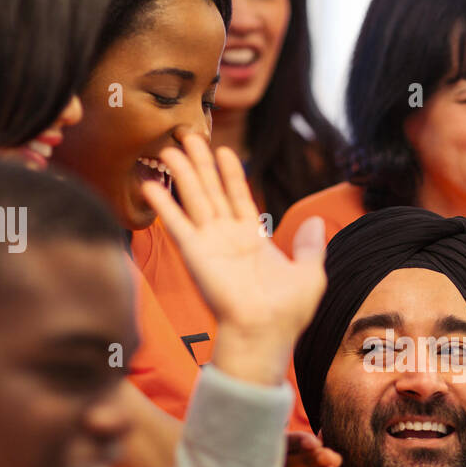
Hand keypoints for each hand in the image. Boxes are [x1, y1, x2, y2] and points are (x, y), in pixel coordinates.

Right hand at [142, 134, 326, 385]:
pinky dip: (163, 204)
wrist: (264, 332)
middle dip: (200, 163)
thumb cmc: (288, 310)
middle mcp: (227, 237)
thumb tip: (315, 221)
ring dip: (181, 173)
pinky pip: (176, 223)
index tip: (224, 150)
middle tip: (187, 135)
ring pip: (193, 198)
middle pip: (211, 190)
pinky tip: (150, 183)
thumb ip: (310, 246)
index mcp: (252, 239)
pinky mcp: (194, 253)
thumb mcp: (310, 273)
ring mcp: (209, 243)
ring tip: (169, 147)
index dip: (231, 174)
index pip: (239, 197)